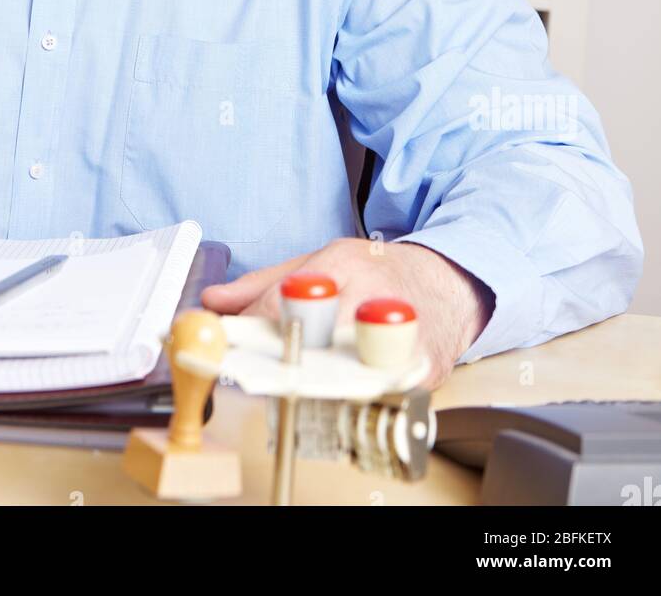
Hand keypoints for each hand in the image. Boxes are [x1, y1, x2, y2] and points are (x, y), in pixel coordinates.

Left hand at [200, 237, 494, 390]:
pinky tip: (335, 399)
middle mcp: (372, 298)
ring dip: (312, 387)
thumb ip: (264, 283)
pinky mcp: (421, 372)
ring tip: (293, 390)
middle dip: (276, 361)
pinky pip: (376, 395)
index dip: (250, 330)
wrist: (448, 284)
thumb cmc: (379, 274)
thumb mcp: (321, 261)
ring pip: (343, 373)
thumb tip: (213, 302)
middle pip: (312, 338)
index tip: (227, 346)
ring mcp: (399, 338)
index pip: (284, 300)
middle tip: (254, 375)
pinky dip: (352, 401)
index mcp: (344, 265)